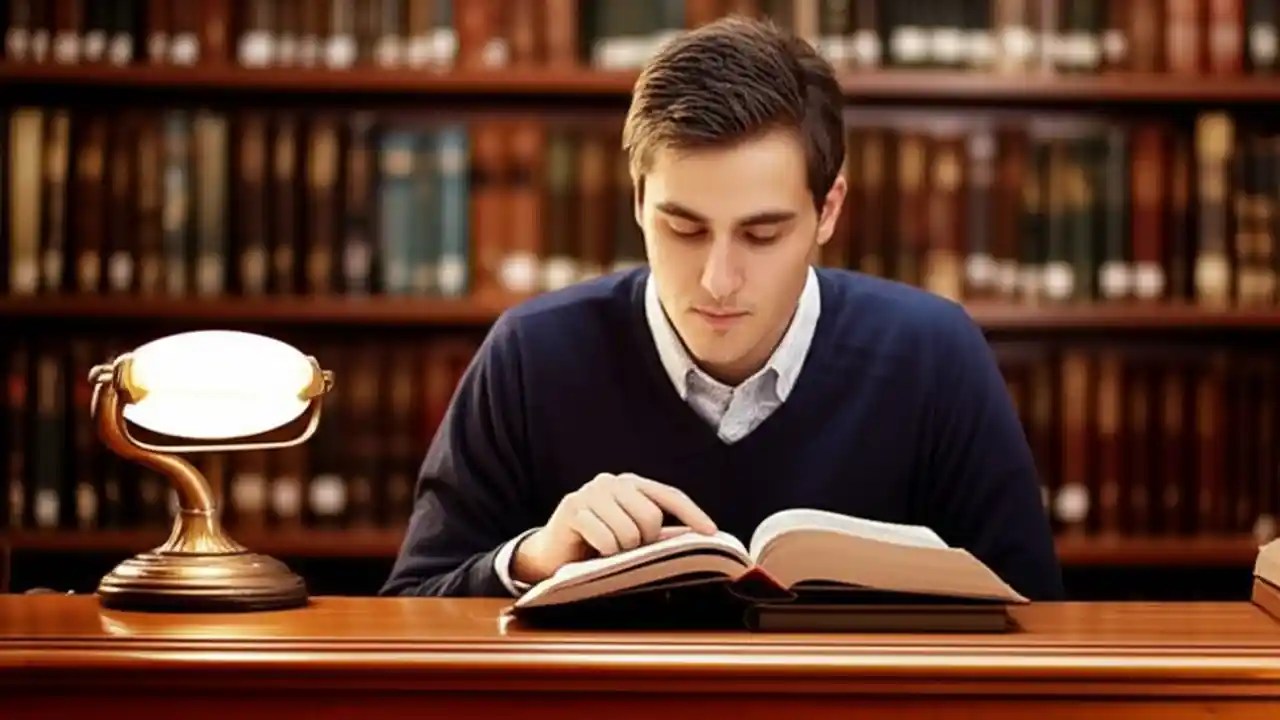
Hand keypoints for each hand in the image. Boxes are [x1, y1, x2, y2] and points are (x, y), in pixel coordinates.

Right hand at [512, 473, 717, 584]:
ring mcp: (591, 493)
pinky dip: (603, 553)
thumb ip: (656, 531)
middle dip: (643, 542)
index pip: (670, 495)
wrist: (551, 553)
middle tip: (626, 549)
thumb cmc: (596, 544)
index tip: (712, 533)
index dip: (693, 514)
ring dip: (621, 551)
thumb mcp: (630, 535)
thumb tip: (697, 540)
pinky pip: (606, 540)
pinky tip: (591, 550)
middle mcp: (612, 482)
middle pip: (651, 516)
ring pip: (629, 532)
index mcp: (631, 484)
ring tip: (606, 550)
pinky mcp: (573, 509)